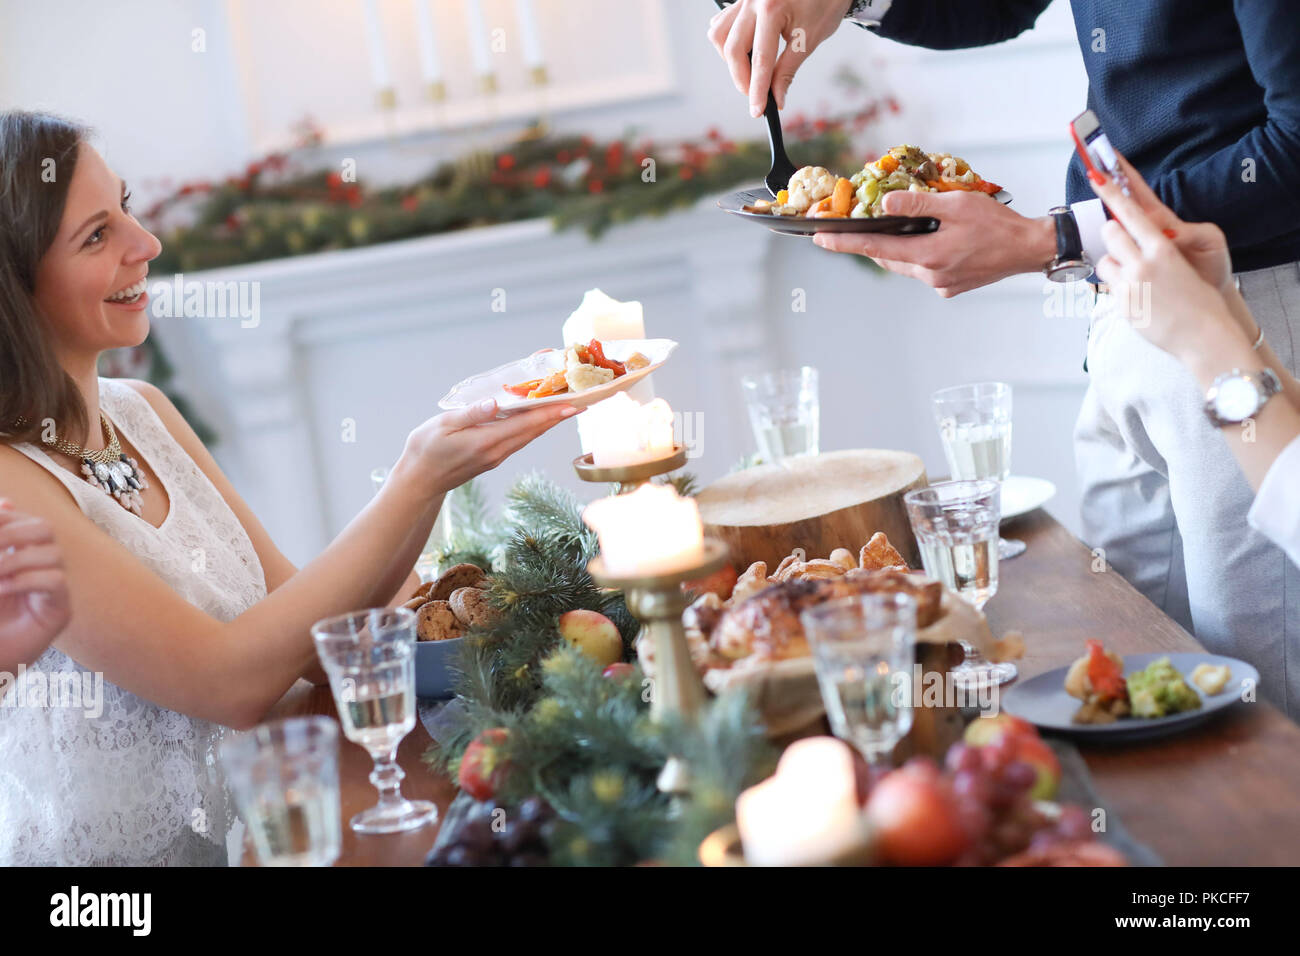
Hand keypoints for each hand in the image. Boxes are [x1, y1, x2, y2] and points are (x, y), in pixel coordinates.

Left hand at [0, 501, 70, 671]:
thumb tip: (4, 501)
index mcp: (19, 552)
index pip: (23, 519)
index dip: (6, 518)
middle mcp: (40, 565)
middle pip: (44, 528)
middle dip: (14, 532)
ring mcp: (52, 588)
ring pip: (53, 553)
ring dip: (18, 559)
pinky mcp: (59, 611)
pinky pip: (56, 582)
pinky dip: (27, 581)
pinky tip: (3, 589)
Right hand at [402, 399, 578, 496]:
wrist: (419, 481)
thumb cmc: (425, 450)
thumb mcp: (443, 426)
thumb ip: (471, 414)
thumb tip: (495, 402)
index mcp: (486, 442)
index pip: (525, 425)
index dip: (551, 414)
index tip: (573, 405)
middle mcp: (497, 452)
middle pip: (534, 430)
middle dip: (558, 415)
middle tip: (582, 400)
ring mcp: (496, 456)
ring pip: (529, 435)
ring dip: (548, 421)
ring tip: (567, 405)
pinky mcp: (493, 457)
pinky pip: (519, 438)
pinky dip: (533, 426)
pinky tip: (539, 416)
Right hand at [707, 0, 852, 115]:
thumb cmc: (825, 3)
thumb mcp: (810, 39)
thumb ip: (788, 69)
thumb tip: (776, 98)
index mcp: (772, 8)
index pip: (760, 59)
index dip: (757, 90)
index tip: (757, 111)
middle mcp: (753, 0)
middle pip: (733, 49)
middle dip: (742, 79)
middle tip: (755, 96)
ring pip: (720, 35)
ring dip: (731, 59)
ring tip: (750, 71)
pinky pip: (723, 22)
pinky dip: (727, 40)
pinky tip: (743, 50)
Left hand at [813, 190, 1055, 296]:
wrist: (1029, 249)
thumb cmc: (997, 223)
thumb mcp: (956, 205)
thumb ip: (918, 205)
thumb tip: (885, 205)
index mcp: (929, 255)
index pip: (876, 249)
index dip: (845, 244)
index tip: (820, 239)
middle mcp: (930, 275)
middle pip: (888, 258)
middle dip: (870, 244)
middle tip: (848, 230)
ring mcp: (941, 284)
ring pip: (906, 263)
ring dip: (898, 248)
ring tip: (895, 229)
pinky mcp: (950, 286)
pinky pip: (925, 269)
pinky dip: (921, 254)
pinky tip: (931, 240)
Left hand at [1090, 175, 1248, 368]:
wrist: (1204, 334)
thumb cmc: (1198, 295)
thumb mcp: (1186, 261)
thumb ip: (1162, 245)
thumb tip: (1144, 236)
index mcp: (1163, 247)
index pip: (1131, 213)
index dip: (1112, 193)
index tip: (1096, 176)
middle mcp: (1143, 263)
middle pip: (1110, 233)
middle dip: (1112, 234)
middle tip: (1125, 245)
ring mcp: (1129, 285)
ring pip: (1104, 261)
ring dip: (1114, 265)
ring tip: (1137, 278)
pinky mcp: (1121, 305)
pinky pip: (1108, 287)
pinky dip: (1119, 288)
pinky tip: (1141, 299)